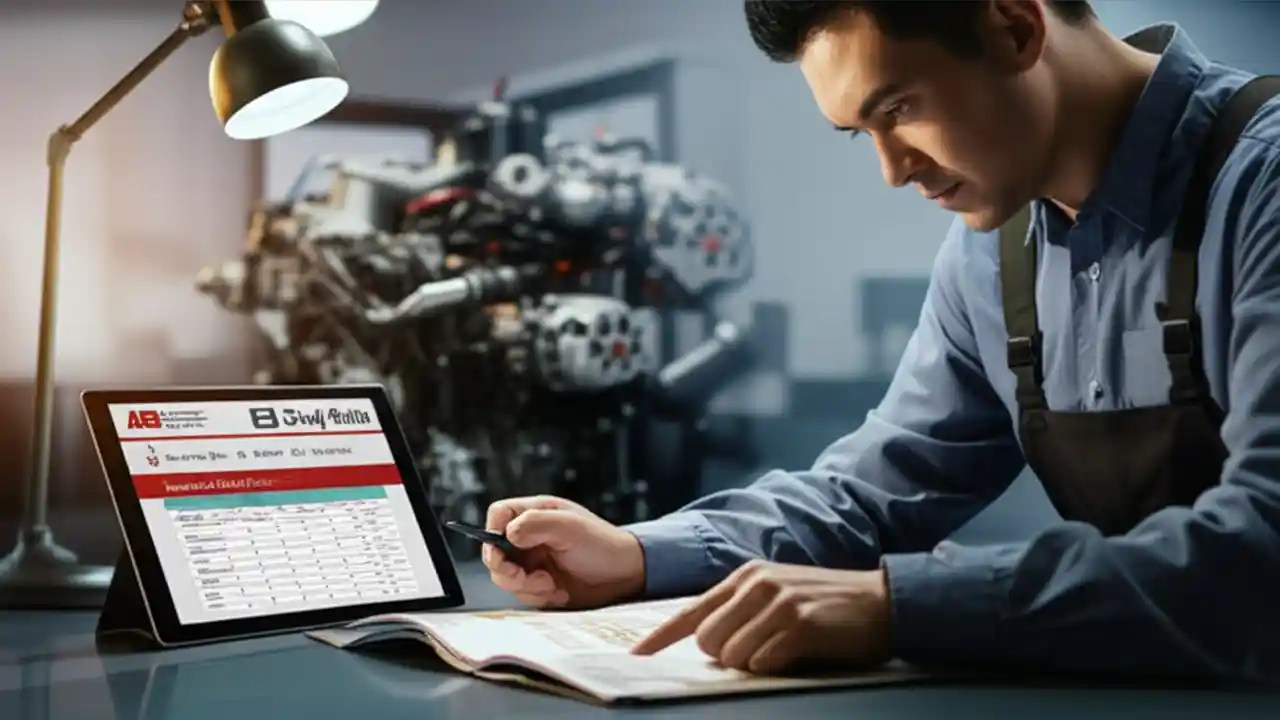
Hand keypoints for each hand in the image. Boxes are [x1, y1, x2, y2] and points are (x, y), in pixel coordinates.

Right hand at [482, 495, 645, 609]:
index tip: (504, 550)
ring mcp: (532, 561)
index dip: (493, 532)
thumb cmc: (603, 545)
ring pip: (505, 577)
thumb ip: (536, 524)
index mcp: (535, 514)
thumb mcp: (571, 528)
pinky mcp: (539, 584)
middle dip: (506, 569)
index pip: (498, 515)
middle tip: (525, 577)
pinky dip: (538, 597)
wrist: (626, 576)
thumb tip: (507, 533)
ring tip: (551, 585)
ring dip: (525, 586)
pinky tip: (559, 593)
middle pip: (494, 551)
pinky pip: (522, 594)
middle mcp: (529, 536)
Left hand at [630, 560, 891, 674]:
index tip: (636, 657)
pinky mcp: (800, 624)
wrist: (881, 603)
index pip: (691, 611)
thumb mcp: (776, 596)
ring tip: (782, 651)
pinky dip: (774, 668)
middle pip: (707, 640)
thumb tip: (706, 644)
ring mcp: (779, 602)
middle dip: (725, 657)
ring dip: (752, 664)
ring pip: (732, 655)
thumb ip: (740, 612)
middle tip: (760, 652)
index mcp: (745, 577)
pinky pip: (763, 662)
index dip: (660, 637)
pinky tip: (796, 655)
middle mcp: (757, 584)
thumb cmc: (825, 607)